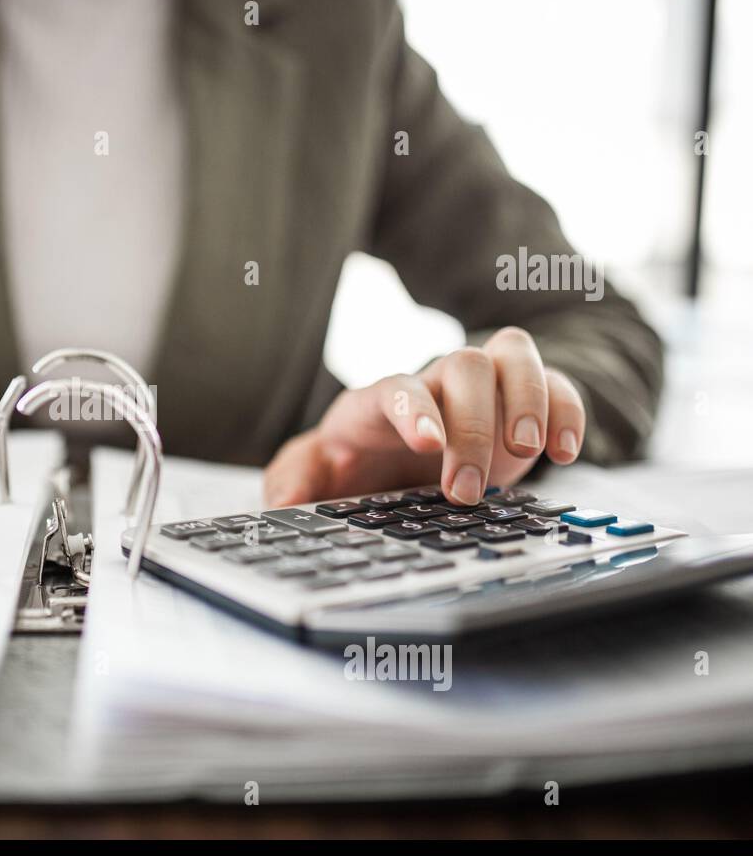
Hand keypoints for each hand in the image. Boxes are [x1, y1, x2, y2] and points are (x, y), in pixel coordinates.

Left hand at [264, 327, 584, 506]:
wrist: (389, 462)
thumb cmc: (353, 464)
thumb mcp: (315, 475)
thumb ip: (295, 479)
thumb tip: (287, 499)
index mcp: (379, 401)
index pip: (397, 388)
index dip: (416, 410)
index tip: (429, 445)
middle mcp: (434, 383)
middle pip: (463, 366)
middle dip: (472, 426)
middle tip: (465, 488)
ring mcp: (483, 388)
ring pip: (514, 355)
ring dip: (528, 400)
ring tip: (526, 452)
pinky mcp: (523, 404)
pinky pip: (558, 385)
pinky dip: (568, 411)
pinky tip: (566, 451)